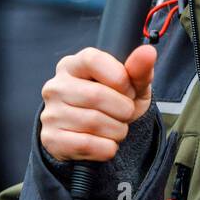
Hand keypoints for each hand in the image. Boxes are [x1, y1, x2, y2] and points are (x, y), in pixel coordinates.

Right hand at [39, 45, 156, 162]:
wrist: (101, 135)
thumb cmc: (115, 102)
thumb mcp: (132, 85)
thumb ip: (139, 69)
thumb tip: (148, 52)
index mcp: (72, 65)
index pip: (92, 60)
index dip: (118, 77)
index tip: (128, 90)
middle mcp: (56, 86)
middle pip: (96, 95)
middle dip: (123, 109)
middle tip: (126, 113)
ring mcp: (51, 114)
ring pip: (93, 123)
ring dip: (117, 130)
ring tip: (117, 127)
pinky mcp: (51, 139)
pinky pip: (87, 145)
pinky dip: (107, 147)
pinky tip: (107, 142)